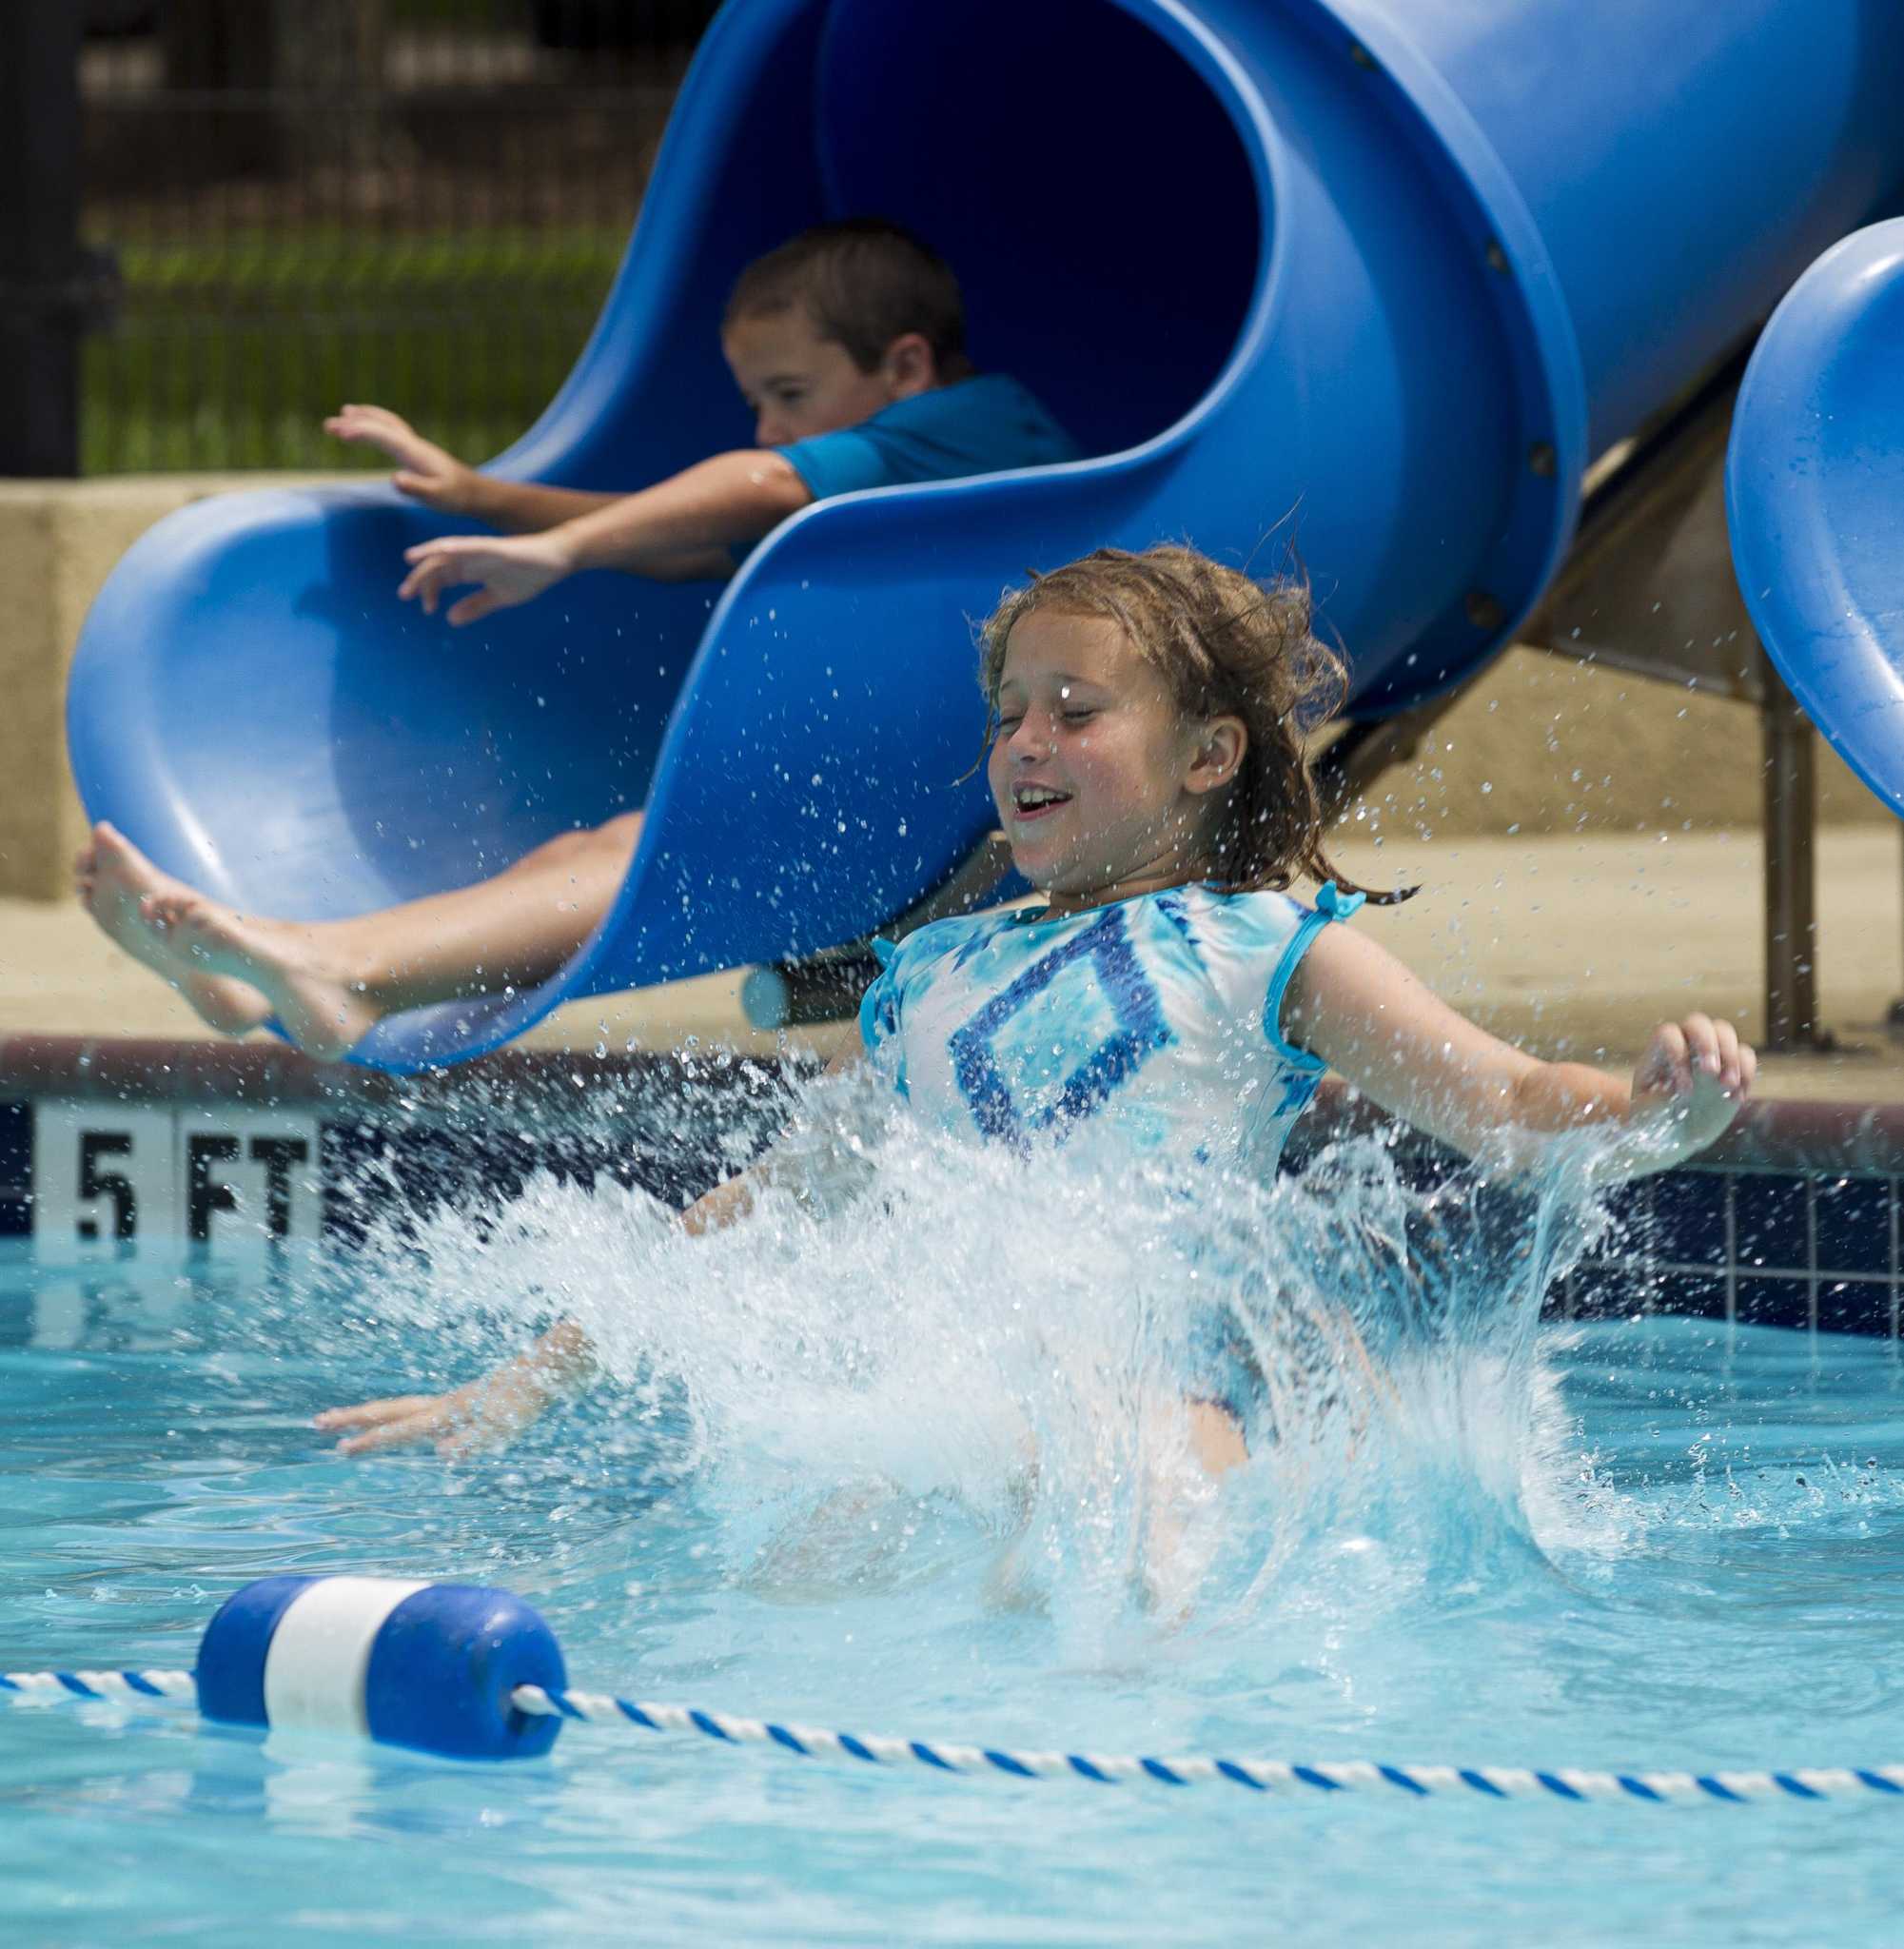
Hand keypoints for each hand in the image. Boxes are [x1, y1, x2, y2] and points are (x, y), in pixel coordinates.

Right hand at [315, 1323, 593, 1457]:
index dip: (370, 1441)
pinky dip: (408, 1421)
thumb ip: (473, 1440)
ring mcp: (458, 1402)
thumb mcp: (504, 1427)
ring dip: (377, 1417)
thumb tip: (442, 1452)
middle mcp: (447, 1405)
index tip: (337, 1449)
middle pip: (390, 1410)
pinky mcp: (472, 1402)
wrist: (553, 1368)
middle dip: (354, 1419)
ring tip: (352, 1425)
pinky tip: (414, 1431)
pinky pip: (428, 1414)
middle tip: (319, 1422)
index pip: (400, 1428)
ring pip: (406, 1409)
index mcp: (448, 1413)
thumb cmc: (529, 1400)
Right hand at [324, 403, 479, 514]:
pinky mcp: (417, 453)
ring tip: (344, 413)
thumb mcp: (437, 497)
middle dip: (355, 422)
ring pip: (387, 424)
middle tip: (329, 425)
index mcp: (414, 452)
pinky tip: (371, 431)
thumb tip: (394, 479)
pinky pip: (392, 432)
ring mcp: (415, 446)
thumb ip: (417, 489)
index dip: (361, 432)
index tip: (339, 432)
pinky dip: (377, 425)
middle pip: (381, 425)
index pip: (383, 435)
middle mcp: (413, 444)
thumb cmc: (456, 497)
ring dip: (365, 417)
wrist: (476, 493)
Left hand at [398, 531, 571, 625]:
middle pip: (438, 565)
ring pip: (448, 551)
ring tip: (410, 560)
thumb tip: (450, 619)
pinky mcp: (497, 547)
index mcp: (472, 569)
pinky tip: (442, 550)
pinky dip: (456, 547)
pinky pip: (472, 545)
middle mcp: (471, 557)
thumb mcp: (499, 597)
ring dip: (429, 556)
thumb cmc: (530, 574)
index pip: (442, 577)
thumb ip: (476, 606)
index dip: (429, 591)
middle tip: (404, 595)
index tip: (425, 609)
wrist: (556, 559)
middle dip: (420, 579)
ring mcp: (482, 550)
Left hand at [1629, 1012, 1755, 1160]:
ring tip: (1727, 1086)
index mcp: (1658, 1052)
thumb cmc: (1653, 1118)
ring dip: (1731, 1057)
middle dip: (1707, 1044)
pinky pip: (1746, 1053)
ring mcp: (1709, 1053)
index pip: (1668, 1034)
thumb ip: (1653, 1102)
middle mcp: (1684, 1045)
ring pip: (1724, 1031)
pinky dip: (1746, 1073)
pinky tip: (1737, 1098)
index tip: (1684, 1090)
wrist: (1674, 1132)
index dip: (1678, 1055)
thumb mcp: (1645, 1113)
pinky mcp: (1731, 1066)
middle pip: (1698, 1022)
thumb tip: (1669, 1089)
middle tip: (1711, 1073)